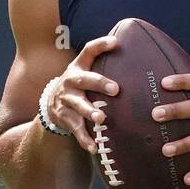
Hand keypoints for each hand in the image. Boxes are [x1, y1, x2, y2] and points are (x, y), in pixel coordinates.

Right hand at [43, 35, 119, 153]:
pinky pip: (75, 128)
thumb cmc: (80, 85)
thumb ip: (104, 64)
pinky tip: (94, 146)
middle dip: (99, 84)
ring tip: (101, 119)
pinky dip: (84, 138)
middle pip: (84, 80)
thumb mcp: (86, 71)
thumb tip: (138, 54)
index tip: (116, 42)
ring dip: (90, 112)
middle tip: (116, 89)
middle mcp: (70, 81)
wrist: (51, 104)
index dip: (101, 45)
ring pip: (78, 106)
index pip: (89, 51)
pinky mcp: (64, 117)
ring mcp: (66, 100)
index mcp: (79, 67)